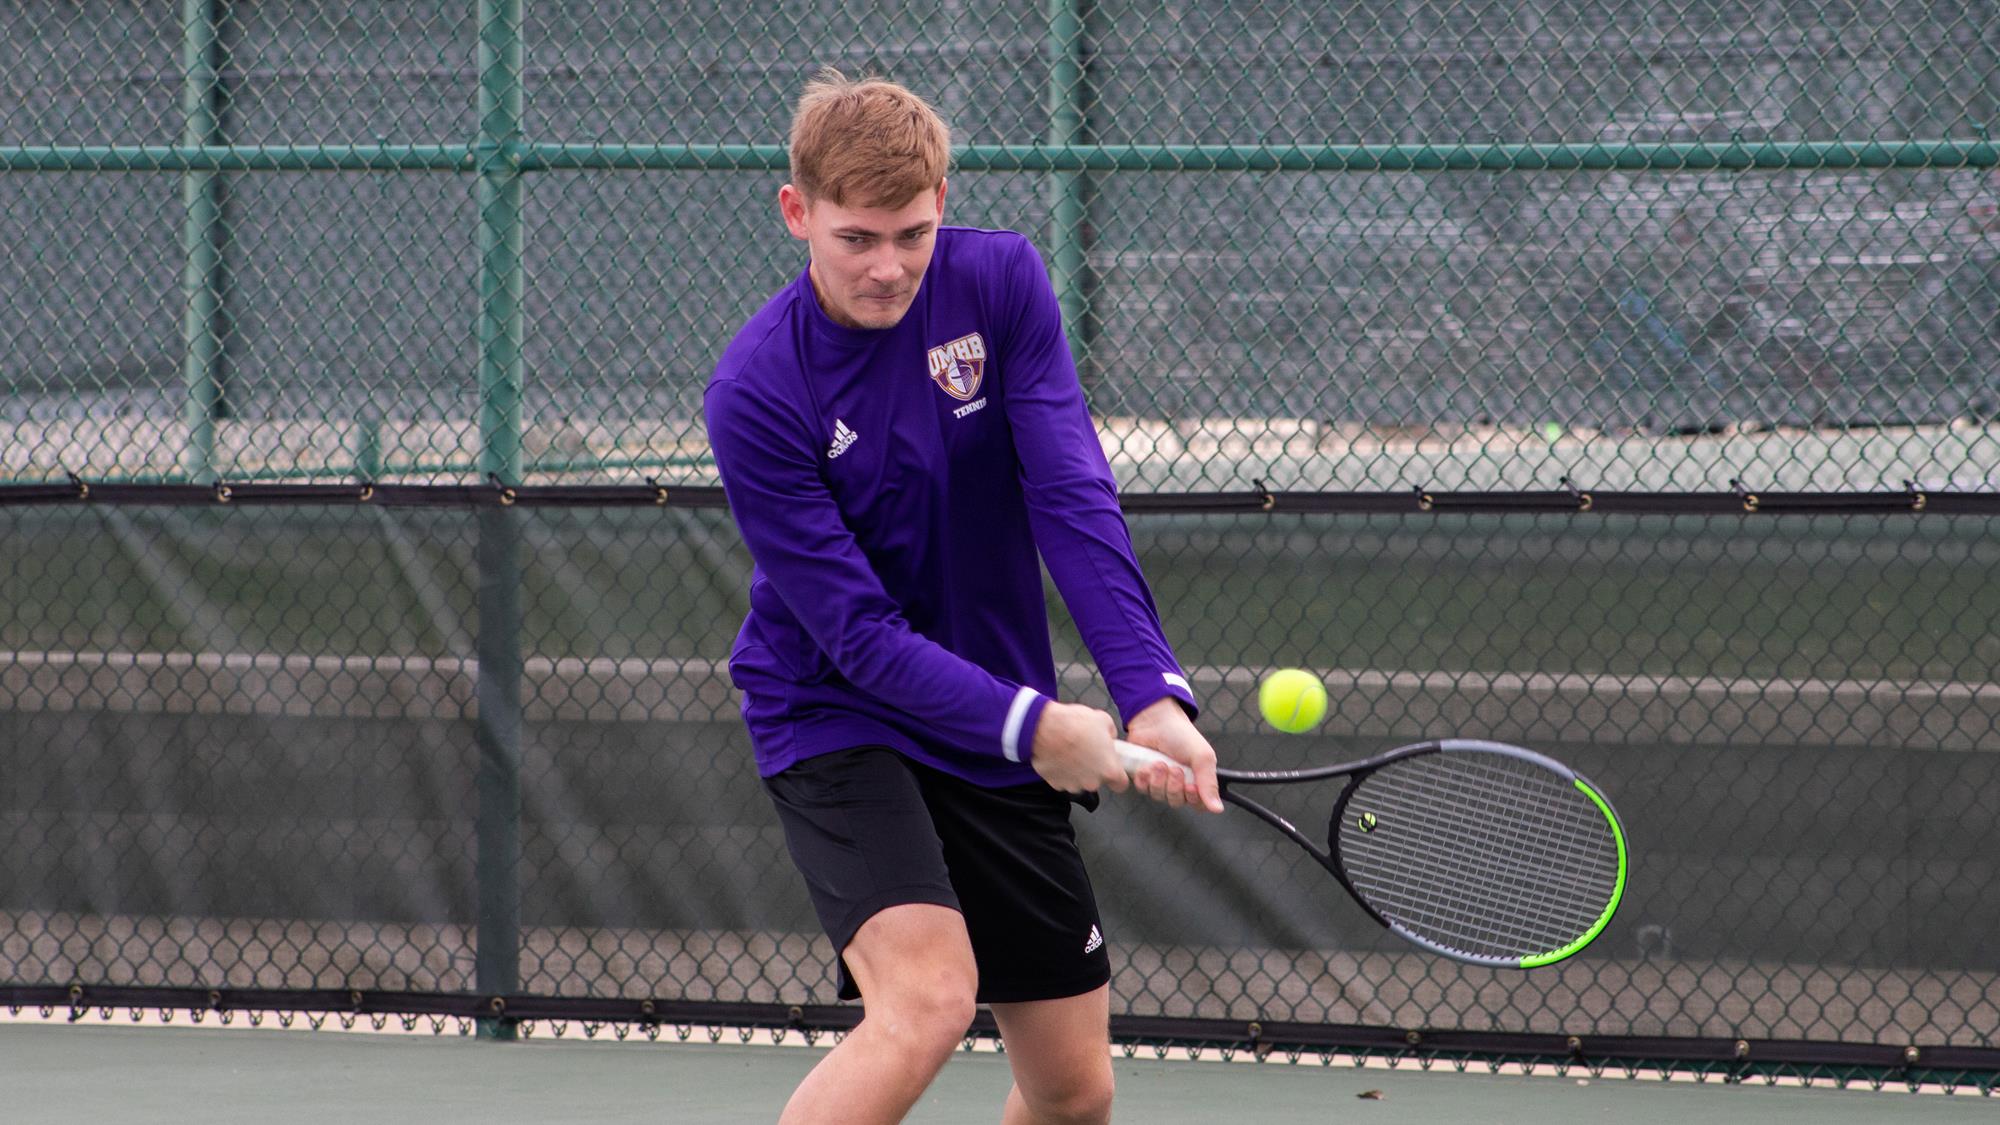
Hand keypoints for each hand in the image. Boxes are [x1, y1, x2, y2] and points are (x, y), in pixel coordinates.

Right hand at [1029, 701, 1127, 795]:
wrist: (1044, 728)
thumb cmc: (1074, 724)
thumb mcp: (1103, 720)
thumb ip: (1110, 734)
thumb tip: (1108, 737)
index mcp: (1109, 769)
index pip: (1121, 784)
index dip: (1117, 776)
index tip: (1113, 768)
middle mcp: (1092, 782)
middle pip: (1098, 781)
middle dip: (1094, 769)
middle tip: (1087, 752)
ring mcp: (1073, 785)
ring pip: (1079, 781)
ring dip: (1077, 770)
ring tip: (1070, 752)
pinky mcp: (1056, 784)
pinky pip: (1062, 779)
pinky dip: (1062, 771)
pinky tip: (1059, 756)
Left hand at [1124, 697, 1223, 812]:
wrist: (1155, 720)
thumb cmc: (1181, 735)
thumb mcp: (1202, 757)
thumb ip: (1209, 783)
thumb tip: (1218, 809)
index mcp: (1197, 779)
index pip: (1198, 804)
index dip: (1194, 800)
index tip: (1191, 787)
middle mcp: (1179, 783)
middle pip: (1177, 802)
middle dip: (1174, 786)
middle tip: (1175, 768)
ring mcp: (1161, 781)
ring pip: (1159, 796)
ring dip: (1159, 780)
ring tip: (1160, 763)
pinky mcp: (1144, 777)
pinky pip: (1143, 789)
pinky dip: (1144, 778)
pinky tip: (1147, 766)